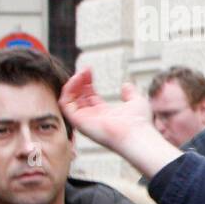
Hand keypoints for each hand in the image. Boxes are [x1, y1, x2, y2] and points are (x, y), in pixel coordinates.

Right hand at [59, 67, 182, 178]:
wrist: (137, 134)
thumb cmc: (139, 122)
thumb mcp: (136, 102)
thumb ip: (130, 93)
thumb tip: (126, 85)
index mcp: (104, 113)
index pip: (88, 96)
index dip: (87, 83)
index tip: (89, 70)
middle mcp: (92, 117)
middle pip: (77, 97)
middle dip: (79, 82)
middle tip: (85, 69)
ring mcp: (84, 120)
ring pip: (69, 100)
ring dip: (72, 84)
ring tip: (81, 73)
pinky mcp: (78, 122)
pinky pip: (65, 104)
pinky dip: (68, 90)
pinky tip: (77, 79)